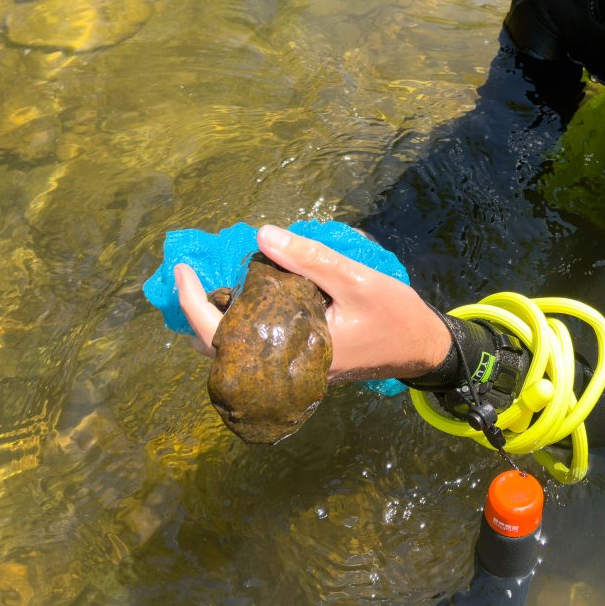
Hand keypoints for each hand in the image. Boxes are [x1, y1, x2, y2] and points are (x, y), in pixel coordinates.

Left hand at [175, 224, 452, 383]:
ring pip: (237, 353)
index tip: (182, 269)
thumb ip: (309, 259)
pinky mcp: (302, 364)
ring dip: (217, 322)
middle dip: (197, 313)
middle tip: (190, 276)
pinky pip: (257, 349)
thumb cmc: (393, 316)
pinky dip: (241, 326)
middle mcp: (286, 367)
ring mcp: (293, 369)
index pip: (222, 335)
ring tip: (212, 287)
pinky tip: (244, 300)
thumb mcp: (355, 280)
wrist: (422, 348)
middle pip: (220, 350)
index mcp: (290, 350)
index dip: (194, 301)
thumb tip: (262, 235)